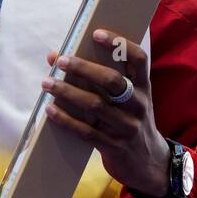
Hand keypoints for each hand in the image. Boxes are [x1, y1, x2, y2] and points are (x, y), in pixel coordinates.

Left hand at [42, 29, 170, 197]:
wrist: (149, 164)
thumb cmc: (131, 122)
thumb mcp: (128, 100)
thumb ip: (98, 79)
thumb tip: (54, 56)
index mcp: (143, 88)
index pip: (138, 58)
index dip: (119, 44)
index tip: (96, 33)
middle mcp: (139, 105)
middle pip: (112, 81)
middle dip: (84, 68)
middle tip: (61, 61)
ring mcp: (128, 127)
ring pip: (95, 106)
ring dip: (68, 92)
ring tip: (47, 83)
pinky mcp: (115, 147)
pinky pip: (87, 132)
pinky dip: (66, 120)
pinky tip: (50, 110)